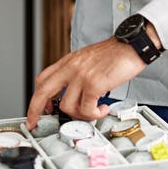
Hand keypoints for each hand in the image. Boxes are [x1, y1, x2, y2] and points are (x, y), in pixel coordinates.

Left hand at [25, 38, 145, 128]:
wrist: (132, 45)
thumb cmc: (115, 53)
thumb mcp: (87, 59)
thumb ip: (76, 73)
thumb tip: (72, 94)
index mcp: (69, 61)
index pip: (43, 79)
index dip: (37, 97)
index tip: (38, 109)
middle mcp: (71, 67)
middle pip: (43, 91)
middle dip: (35, 111)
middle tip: (36, 123)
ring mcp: (81, 76)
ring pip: (66, 106)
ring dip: (80, 115)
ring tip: (93, 111)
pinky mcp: (94, 84)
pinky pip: (87, 109)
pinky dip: (95, 114)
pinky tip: (104, 108)